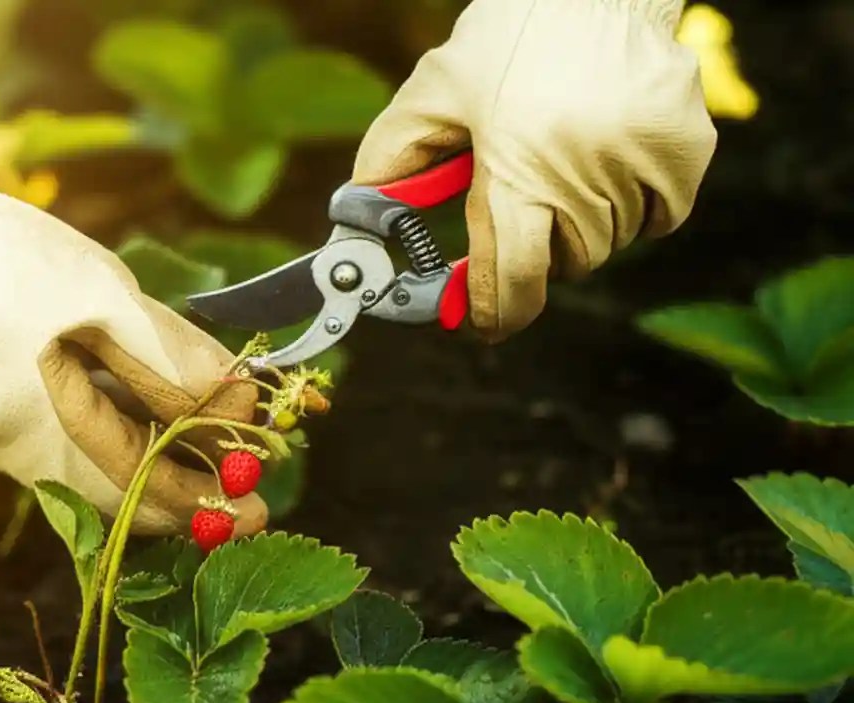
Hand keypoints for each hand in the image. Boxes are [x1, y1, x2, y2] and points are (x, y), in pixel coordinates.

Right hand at [0, 52, 265, 535]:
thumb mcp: (92, 289)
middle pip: (108, 494)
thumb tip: (233, 396)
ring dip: (141, 469)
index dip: (202, 497)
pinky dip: (96, 439)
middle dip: (181, 498)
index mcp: (39, 425)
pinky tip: (125, 417)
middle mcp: (5, 448)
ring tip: (198, 463)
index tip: (256, 503)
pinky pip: (45, 440)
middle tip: (246, 506)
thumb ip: (164, 352)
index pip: (138, 486)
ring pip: (77, 469)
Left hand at [353, 0, 716, 340]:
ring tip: (564, 159)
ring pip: (609, 244)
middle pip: (563, 265)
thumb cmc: (512, 37)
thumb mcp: (436, 91)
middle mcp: (585, 179)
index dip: (493, 311)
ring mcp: (642, 169)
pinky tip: (607, 155)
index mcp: (517, 170)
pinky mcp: (687, 155)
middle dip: (536, 249)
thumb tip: (361, 218)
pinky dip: (634, 206)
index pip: (512, 279)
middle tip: (522, 202)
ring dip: (581, 224)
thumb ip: (392, 158)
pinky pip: (658, 219)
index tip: (479, 319)